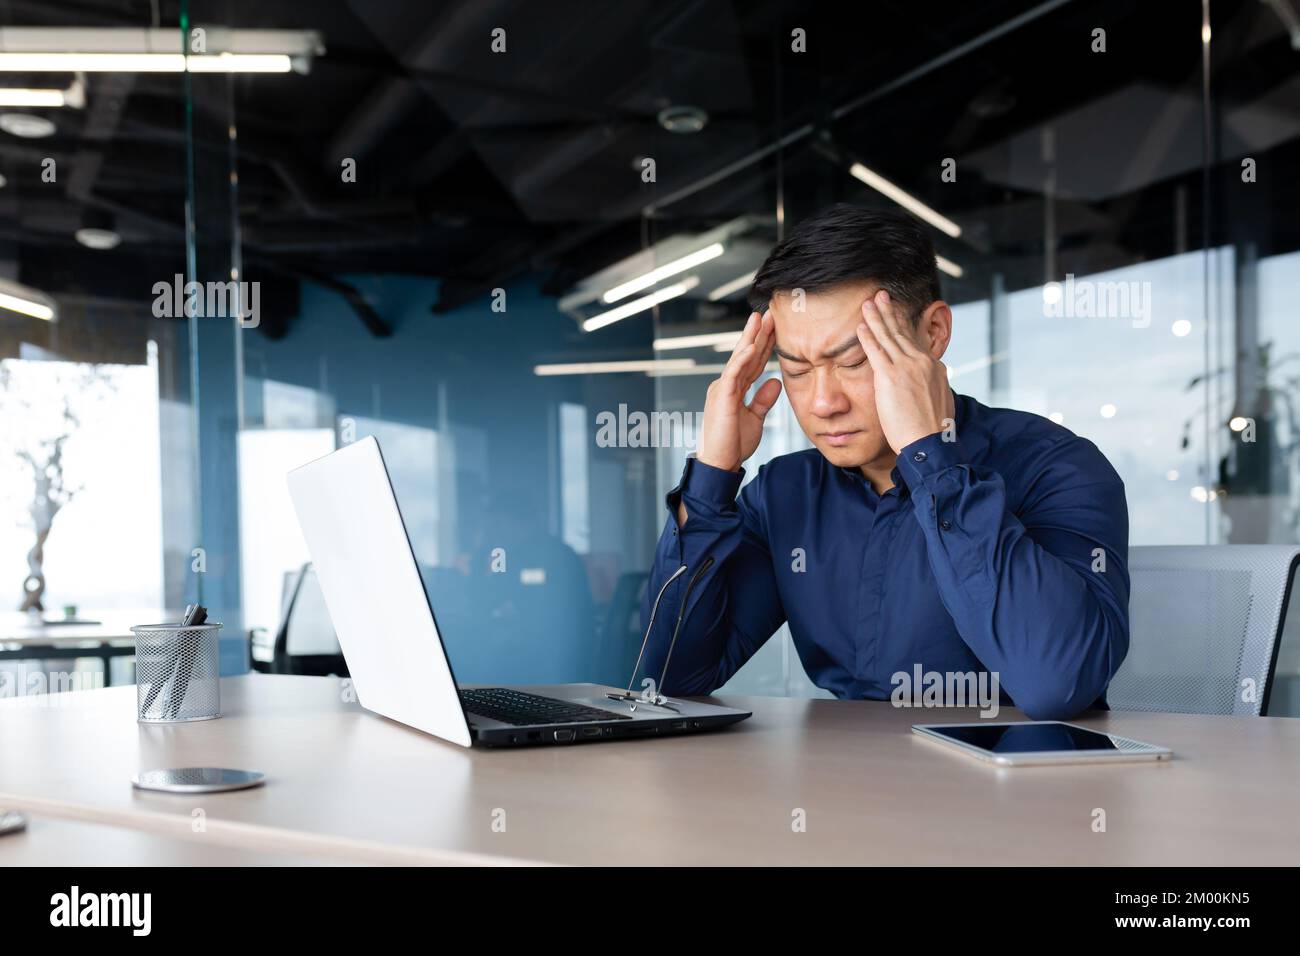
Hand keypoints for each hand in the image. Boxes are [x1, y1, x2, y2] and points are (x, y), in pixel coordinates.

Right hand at [696, 310, 781, 471]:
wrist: (720, 464)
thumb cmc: (733, 444)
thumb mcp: (755, 419)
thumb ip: (763, 400)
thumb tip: (775, 381)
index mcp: (733, 389)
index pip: (752, 363)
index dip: (764, 345)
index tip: (774, 329)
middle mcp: (726, 385)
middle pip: (745, 355)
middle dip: (758, 334)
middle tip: (769, 314)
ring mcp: (722, 389)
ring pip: (739, 359)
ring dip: (750, 338)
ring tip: (760, 319)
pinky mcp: (721, 397)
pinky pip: (733, 374)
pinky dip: (742, 359)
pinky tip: (752, 345)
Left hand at [856, 290, 954, 453]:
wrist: (930, 443)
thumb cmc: (933, 430)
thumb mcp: (941, 401)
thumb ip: (936, 385)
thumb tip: (937, 377)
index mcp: (934, 367)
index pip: (915, 341)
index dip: (903, 326)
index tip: (896, 314)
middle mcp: (922, 362)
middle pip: (902, 332)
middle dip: (889, 313)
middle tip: (880, 296)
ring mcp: (906, 367)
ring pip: (888, 337)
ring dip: (876, 318)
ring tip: (867, 303)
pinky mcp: (891, 377)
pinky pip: (876, 351)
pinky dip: (868, 337)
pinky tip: (861, 326)